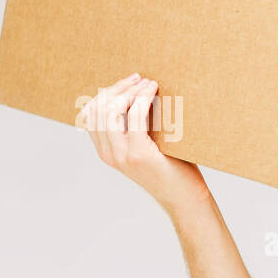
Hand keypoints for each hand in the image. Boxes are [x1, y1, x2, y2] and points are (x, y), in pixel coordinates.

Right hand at [80, 73, 207, 212]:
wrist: (186, 198)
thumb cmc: (173, 170)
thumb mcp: (147, 146)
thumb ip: (135, 128)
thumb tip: (138, 93)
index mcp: (107, 151)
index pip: (91, 113)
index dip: (108, 92)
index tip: (129, 82)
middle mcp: (109, 154)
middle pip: (99, 108)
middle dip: (118, 87)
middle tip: (139, 78)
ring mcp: (122, 155)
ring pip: (111, 110)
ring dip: (130, 91)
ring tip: (148, 83)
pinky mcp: (139, 154)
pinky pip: (134, 116)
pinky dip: (143, 98)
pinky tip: (154, 91)